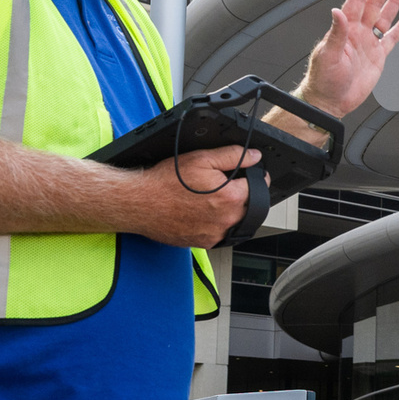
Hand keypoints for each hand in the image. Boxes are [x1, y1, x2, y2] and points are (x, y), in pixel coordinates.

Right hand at [125, 145, 260, 247]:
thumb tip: (255, 157)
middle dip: (240, 194)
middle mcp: (227, 220)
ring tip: (207, 199)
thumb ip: (233, 156)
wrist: (139, 203)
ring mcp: (215, 234)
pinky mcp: (204, 243)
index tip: (242, 175)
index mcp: (231, 198)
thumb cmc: (165, 182)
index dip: (252, 177)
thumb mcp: (201, 159)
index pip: (259, 186)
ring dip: (228, 210)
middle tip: (219, 185)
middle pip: (249, 205)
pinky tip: (199, 212)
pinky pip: (219, 232)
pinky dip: (214, 222)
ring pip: (234, 220)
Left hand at [294, 0, 398, 123]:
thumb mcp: (328, 55)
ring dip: (392, 3)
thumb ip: (335, 33)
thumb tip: (337, 12)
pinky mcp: (378, 57)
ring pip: (383, 18)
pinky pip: (391, 39)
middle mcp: (358, 33)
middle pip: (373, 4)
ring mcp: (368, 43)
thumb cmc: (323, 80)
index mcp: (345, 29)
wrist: (331, 101)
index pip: (356, 1)